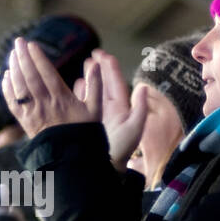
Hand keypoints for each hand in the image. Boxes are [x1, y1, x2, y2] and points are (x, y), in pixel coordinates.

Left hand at [1, 37, 97, 137]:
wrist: (71, 157)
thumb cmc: (84, 132)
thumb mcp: (96, 110)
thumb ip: (96, 86)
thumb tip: (95, 65)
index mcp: (62, 99)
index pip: (48, 74)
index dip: (39, 58)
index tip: (32, 45)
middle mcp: (46, 105)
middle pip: (31, 78)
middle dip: (24, 58)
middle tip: (19, 42)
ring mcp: (34, 114)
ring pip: (20, 88)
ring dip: (14, 70)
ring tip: (12, 54)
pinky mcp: (25, 123)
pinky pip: (13, 104)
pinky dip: (8, 90)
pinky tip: (6, 77)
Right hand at [77, 49, 146, 171]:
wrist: (106, 166)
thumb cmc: (121, 150)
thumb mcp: (134, 129)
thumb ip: (140, 108)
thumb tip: (143, 87)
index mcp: (120, 106)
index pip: (114, 80)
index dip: (108, 66)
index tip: (102, 54)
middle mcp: (109, 108)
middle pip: (103, 82)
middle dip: (98, 68)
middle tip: (92, 56)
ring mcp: (98, 114)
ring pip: (93, 91)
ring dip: (89, 78)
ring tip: (85, 65)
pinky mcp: (87, 122)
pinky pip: (84, 103)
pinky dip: (80, 93)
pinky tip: (76, 85)